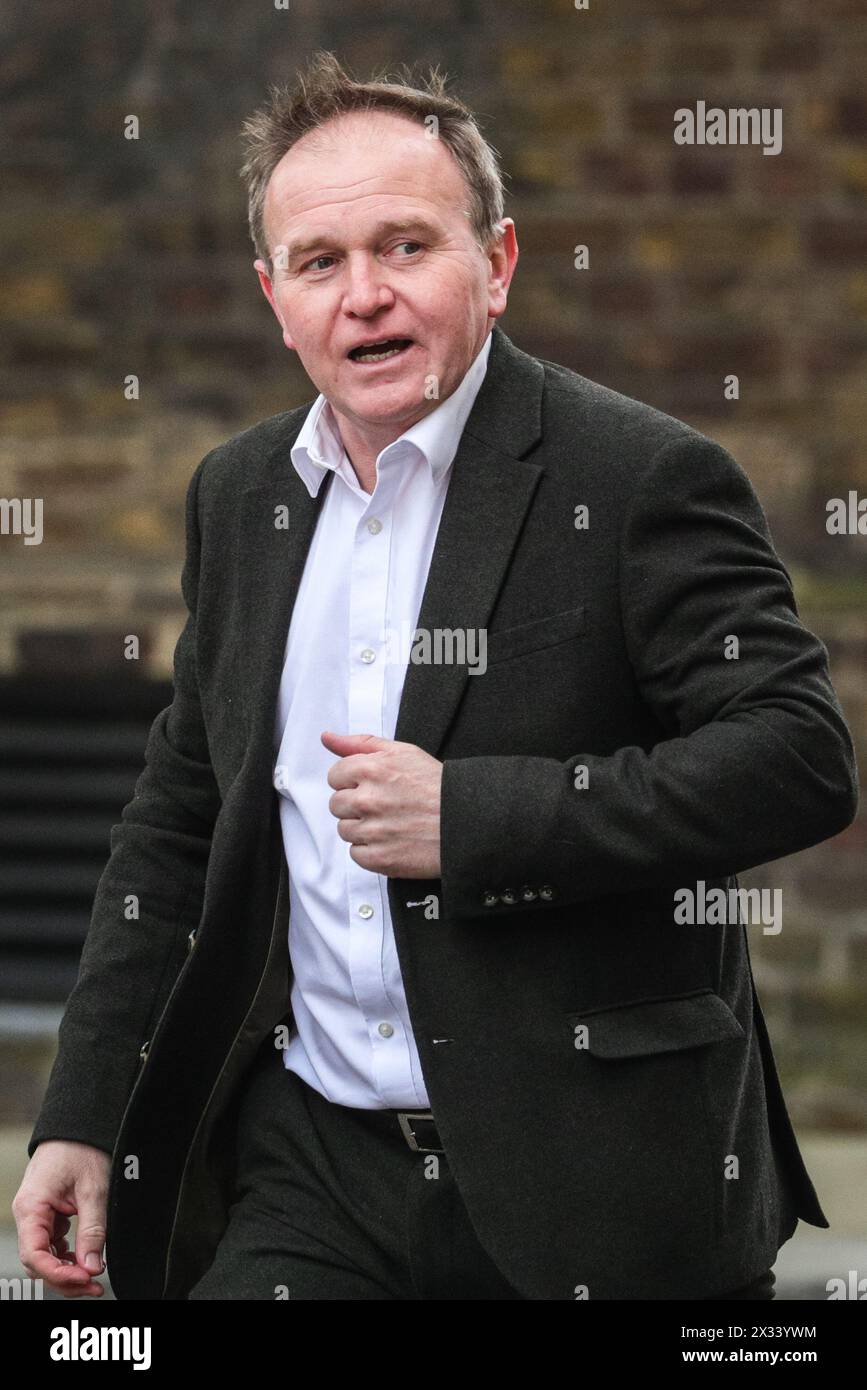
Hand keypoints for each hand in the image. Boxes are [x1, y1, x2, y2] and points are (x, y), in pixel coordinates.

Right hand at [13, 1140, 109, 1296]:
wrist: (79, 1125)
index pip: (34, 1255)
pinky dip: (69, 1256)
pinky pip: (53, 1245)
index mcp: (31, 1208)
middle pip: (39, 1262)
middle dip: (65, 1279)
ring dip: (68, 1271)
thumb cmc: (82, 1149)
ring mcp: (38, 1217)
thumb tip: (91, 1267)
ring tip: (94, 1278)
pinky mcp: (49, 1216)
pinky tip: (87, 1259)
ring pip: (47, 1256)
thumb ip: (93, 1230)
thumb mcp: (94, 1189)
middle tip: (95, 1286)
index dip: (58, 1274)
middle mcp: (29, 1215)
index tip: (84, 1279)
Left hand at [322, 731, 442, 878]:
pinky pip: (356, 854)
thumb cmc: (437, 786)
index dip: (353, 781)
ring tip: (392, 823)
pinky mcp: (379, 858)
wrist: (468, 822)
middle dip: (356, 805)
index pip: (335, 776)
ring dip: (363, 828)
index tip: (374, 786)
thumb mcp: (403, 752)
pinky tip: (393, 840)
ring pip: (345, 830)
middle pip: (336, 804)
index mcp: (370, 769)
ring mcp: (372, 831)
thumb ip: (361, 744)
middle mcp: (367, 799)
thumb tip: (327, 738)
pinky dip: (371, 850)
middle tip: (386, 806)